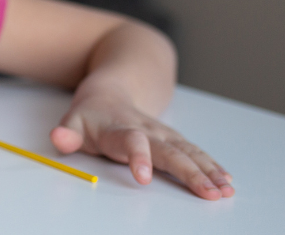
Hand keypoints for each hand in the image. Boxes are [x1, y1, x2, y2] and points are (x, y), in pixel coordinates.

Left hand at [51, 89, 233, 199]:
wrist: (111, 92)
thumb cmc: (91, 116)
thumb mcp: (72, 122)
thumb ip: (66, 134)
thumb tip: (58, 139)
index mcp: (120, 128)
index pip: (131, 142)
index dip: (138, 158)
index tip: (144, 177)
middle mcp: (147, 130)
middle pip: (171, 151)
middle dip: (190, 172)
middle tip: (209, 193)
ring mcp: (164, 134)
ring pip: (189, 152)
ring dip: (208, 171)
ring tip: (224, 190)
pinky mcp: (174, 139)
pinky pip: (196, 152)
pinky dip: (212, 165)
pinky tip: (226, 180)